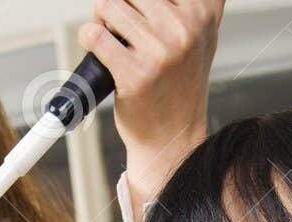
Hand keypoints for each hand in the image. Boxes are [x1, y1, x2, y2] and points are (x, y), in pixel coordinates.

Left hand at [78, 1, 223, 200]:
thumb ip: (192, 4)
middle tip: (123, 31)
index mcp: (203, 12)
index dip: (140, 1)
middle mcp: (185, 29)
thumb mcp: (201, 35)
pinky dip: (87, 38)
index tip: (142, 15)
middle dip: (118, 6)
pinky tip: (97, 51)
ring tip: (114, 42)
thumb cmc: (180, 86)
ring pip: (108, 5)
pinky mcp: (135, 73)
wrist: (173, 137)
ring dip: (101, 21)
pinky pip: (94, 35)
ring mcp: (161, 51)